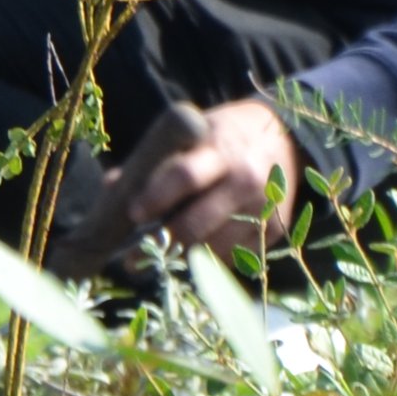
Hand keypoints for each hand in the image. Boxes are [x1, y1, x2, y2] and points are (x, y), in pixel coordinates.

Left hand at [120, 96, 303, 256]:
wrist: (284, 138)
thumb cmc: (222, 138)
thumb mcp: (191, 136)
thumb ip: (155, 162)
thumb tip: (112, 191)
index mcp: (219, 150)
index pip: (183, 176)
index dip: (155, 197)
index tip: (134, 213)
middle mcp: (245, 180)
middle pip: (195, 222)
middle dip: (162, 240)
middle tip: (135, 253)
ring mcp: (263, 208)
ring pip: (212, 248)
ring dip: (184, 255)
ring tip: (164, 254)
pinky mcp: (275, 231)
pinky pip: (233, 257)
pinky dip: (210, 259)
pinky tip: (197, 250)